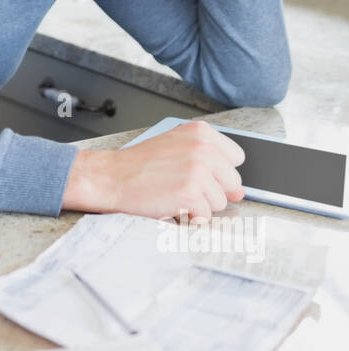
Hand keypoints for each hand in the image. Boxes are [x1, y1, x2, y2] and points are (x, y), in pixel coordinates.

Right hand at [63, 120, 245, 220]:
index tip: (200, 174)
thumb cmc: (140, 164)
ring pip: (220, 202)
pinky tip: (171, 205)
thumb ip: (210, 162)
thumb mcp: (176, 147)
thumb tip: (240, 191)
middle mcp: (203, 149)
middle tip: (183, 186)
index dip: (219, 172)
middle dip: (211, 191)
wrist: (111, 177)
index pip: (236, 158)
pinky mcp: (190, 194)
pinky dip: (189, 218)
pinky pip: (205, 217)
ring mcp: (198, 172)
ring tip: (174, 194)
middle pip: (232, 183)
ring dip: (199, 205)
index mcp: (201, 132)